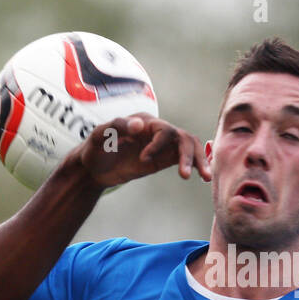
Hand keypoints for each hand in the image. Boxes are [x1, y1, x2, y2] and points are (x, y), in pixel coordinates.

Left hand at [77, 114, 209, 188]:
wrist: (92, 169)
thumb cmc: (94, 148)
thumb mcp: (98, 136)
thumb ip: (116, 127)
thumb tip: (141, 125)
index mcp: (144, 122)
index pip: (164, 129)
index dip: (158, 144)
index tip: (143, 159)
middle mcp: (156, 132)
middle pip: (182, 138)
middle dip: (188, 154)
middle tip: (185, 174)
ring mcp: (161, 146)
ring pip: (188, 148)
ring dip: (197, 160)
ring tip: (205, 177)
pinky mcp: (162, 160)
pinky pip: (183, 158)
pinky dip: (195, 164)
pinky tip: (204, 175)